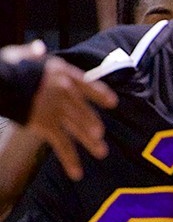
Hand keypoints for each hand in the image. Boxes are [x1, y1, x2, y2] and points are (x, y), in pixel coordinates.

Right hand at [14, 42, 117, 180]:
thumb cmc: (4, 66)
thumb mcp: (18, 55)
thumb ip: (32, 53)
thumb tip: (39, 48)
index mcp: (61, 73)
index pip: (87, 84)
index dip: (100, 94)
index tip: (113, 102)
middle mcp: (65, 91)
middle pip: (83, 110)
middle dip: (92, 124)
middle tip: (100, 135)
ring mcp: (57, 109)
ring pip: (79, 128)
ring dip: (90, 142)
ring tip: (102, 153)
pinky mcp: (46, 125)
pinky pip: (62, 144)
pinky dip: (70, 159)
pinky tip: (78, 173)